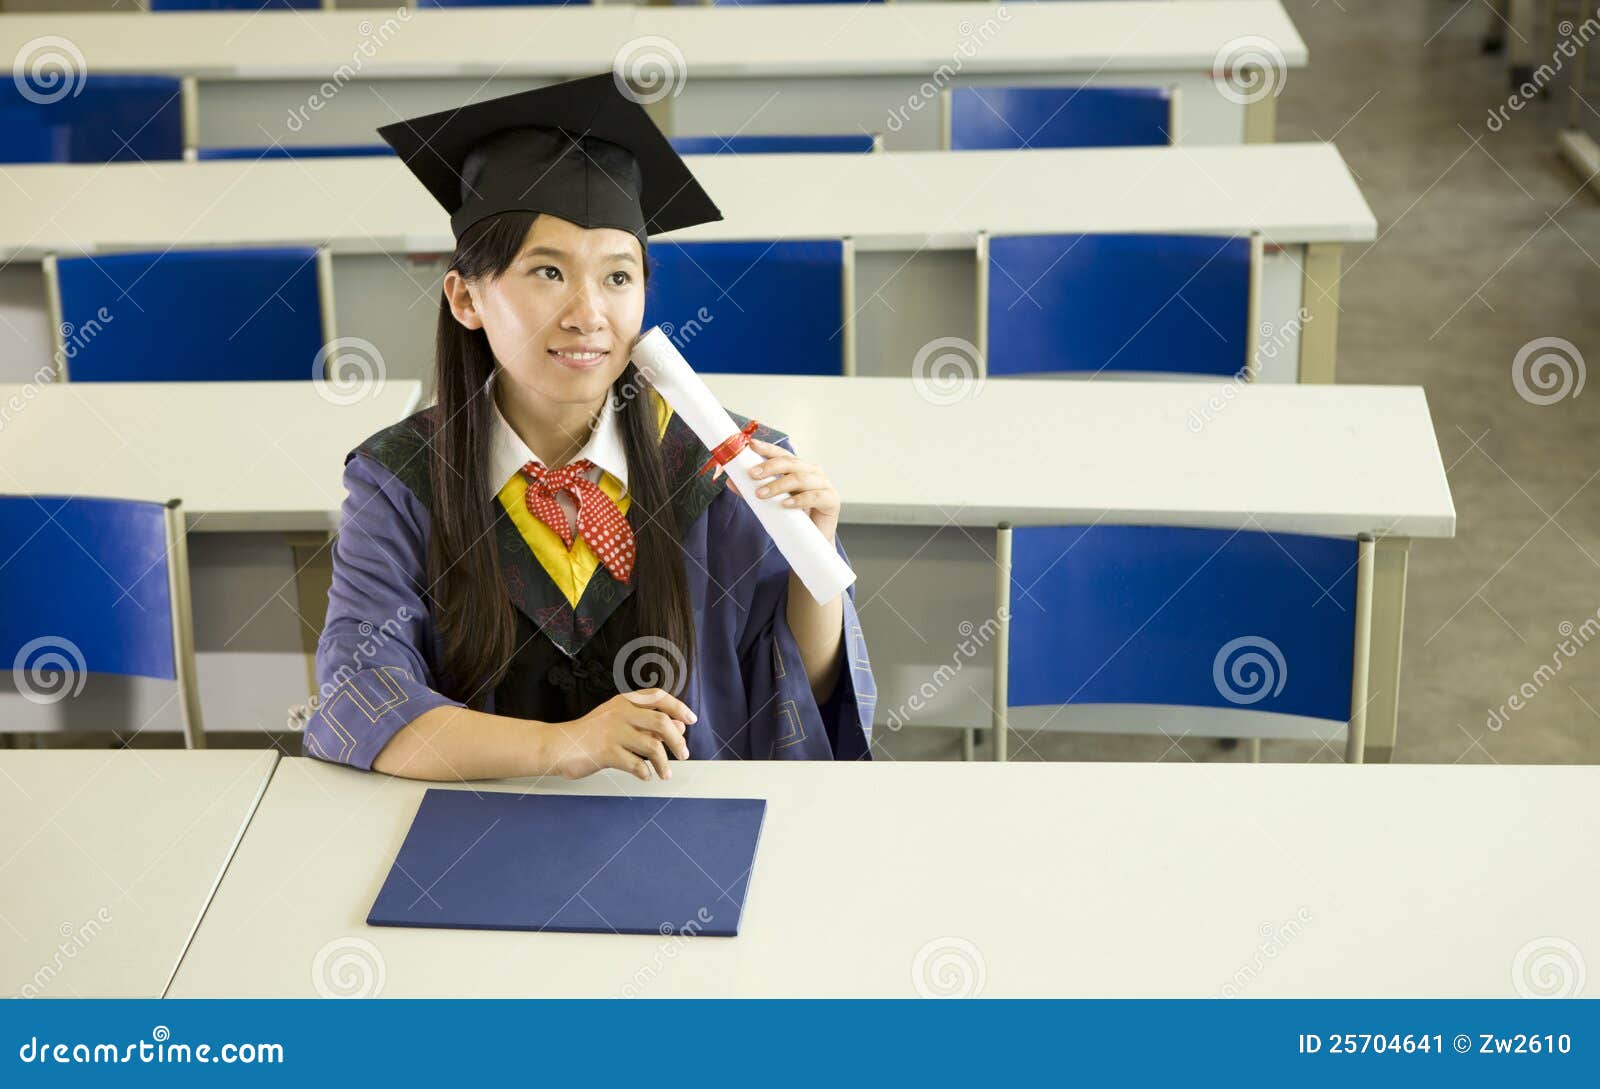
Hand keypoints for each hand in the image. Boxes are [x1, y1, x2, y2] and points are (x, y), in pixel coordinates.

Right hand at [539, 689, 694, 780]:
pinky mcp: (606, 752)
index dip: (678, 706)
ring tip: (665, 774)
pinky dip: (645, 773)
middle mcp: (620, 713)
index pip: (658, 696)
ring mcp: (613, 732)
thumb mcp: (618, 721)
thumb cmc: (591, 735)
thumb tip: (679, 728)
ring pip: (652, 746)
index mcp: (624, 701)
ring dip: (664, 763)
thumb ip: (645, 723)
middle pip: (661, 721)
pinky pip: (636, 764)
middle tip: (684, 754)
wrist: (558, 746)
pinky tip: (645, 776)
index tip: (691, 720)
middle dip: (677, 740)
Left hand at [738, 438, 840, 543]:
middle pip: (791, 463)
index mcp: (799, 468)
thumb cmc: (794, 517)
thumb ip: (753, 491)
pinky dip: (799, 500)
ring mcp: (824, 485)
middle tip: (752, 475)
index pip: (782, 454)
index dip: (767, 448)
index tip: (751, 445)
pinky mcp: (831, 500)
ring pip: (800, 478)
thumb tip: (730, 481)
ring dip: (779, 485)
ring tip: (761, 494)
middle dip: (769, 467)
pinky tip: (786, 504)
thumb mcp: (771, 502)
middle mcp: (812, 472)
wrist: (812, 542)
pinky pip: (815, 496)